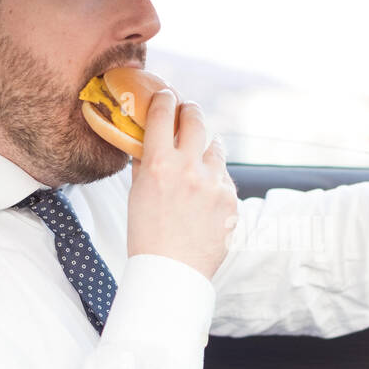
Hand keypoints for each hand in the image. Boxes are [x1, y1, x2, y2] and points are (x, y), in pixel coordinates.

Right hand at [128, 90, 237, 280]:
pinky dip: (215, 180)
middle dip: (190, 112)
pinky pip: (224, 177)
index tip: (166, 96)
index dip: (164, 99)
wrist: (172, 272)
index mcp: (159, 164)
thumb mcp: (137, 194)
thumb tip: (146, 140)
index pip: (163, 114)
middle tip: (187, 112)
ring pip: (216, 147)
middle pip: (196, 119)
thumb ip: (144, 163)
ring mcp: (214, 183)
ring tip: (198, 161)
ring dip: (206, 148)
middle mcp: (189, 168)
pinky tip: (205, 196)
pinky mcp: (231, 199)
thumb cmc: (148, 237)